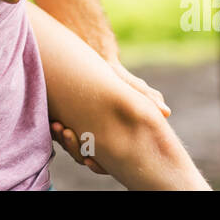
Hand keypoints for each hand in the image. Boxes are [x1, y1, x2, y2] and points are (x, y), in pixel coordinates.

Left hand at [50, 61, 170, 175]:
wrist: (94, 53)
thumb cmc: (117, 75)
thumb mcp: (132, 85)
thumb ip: (147, 97)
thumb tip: (165, 112)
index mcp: (115, 137)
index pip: (107, 162)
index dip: (99, 166)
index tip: (90, 161)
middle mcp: (97, 136)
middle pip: (85, 157)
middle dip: (76, 151)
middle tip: (69, 136)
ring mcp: (81, 128)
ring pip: (71, 147)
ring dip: (64, 141)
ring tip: (60, 128)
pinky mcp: (66, 118)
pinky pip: (59, 134)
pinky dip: (56, 132)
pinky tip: (54, 122)